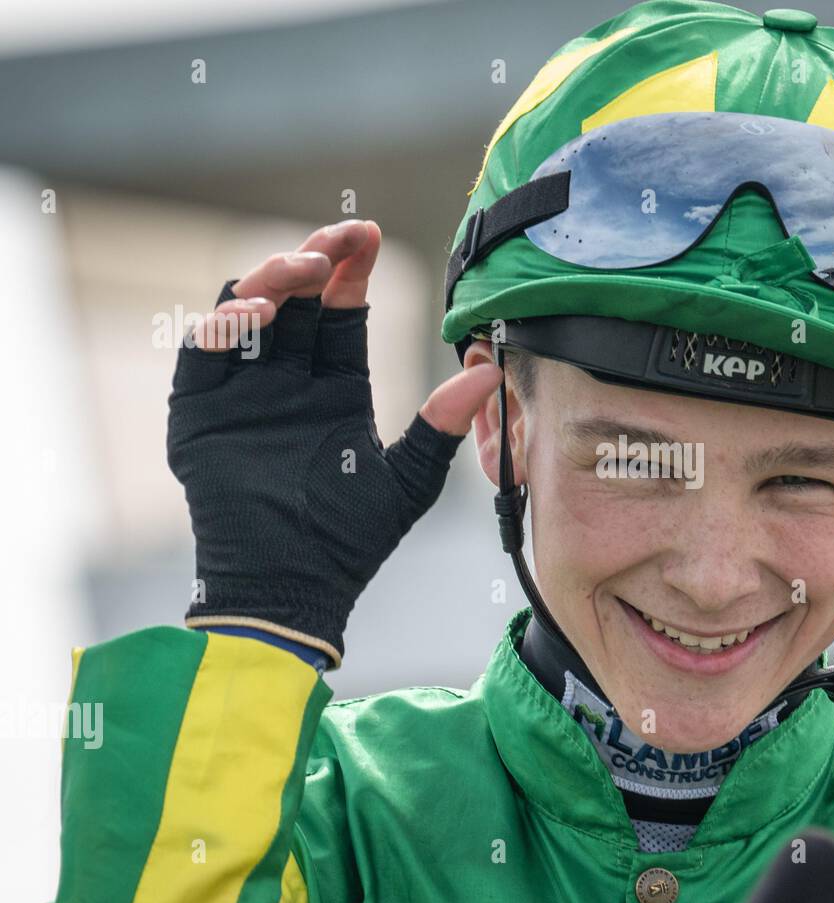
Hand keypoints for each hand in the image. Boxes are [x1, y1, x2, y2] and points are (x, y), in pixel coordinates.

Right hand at [166, 220, 501, 665]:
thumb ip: (441, 425)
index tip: (371, 237)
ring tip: (303, 271)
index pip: (340, 310)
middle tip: (341, 238)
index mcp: (334, 388)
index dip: (352, 269)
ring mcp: (242, 395)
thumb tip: (487, 372)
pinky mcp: (201, 415)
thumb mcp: (407, 479)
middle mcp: (287, 381)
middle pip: (292, 297)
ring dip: (271, 279)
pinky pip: (202, 355)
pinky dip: (223, 327)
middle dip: (314, 256)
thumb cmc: (349, 541)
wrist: (292, 589)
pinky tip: (255, 315)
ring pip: (246, 310)